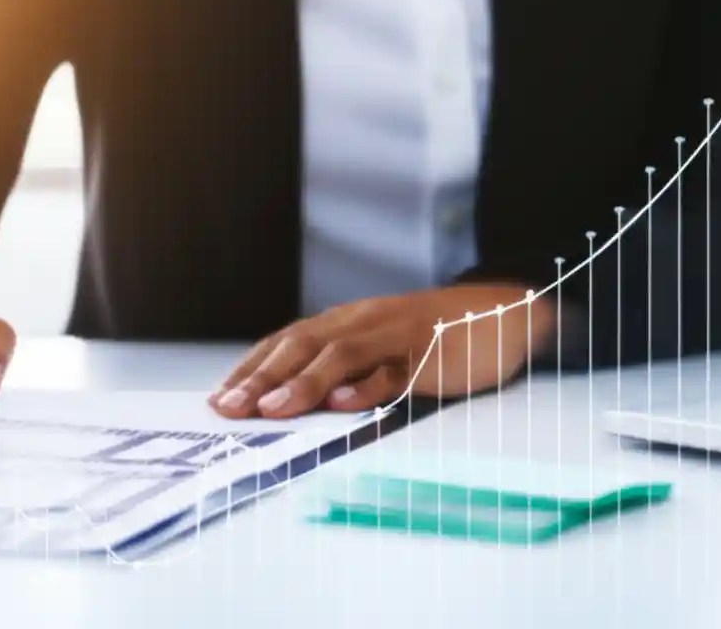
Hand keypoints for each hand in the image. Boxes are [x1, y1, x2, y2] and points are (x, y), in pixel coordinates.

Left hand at [209, 285, 555, 418]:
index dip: (250, 369)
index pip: (285, 342)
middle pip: (302, 345)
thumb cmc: (431, 338)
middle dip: (261, 378)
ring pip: (341, 354)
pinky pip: (396, 367)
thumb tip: (289, 405)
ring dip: (303, 382)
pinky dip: (369, 385)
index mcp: (345, 323)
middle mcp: (362, 323)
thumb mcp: (378, 350)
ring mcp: (396, 335)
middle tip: (230, 409)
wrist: (502, 311)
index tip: (219, 399)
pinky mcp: (430, 352)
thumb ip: (339, 373)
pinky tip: (345, 403)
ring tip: (273, 409)